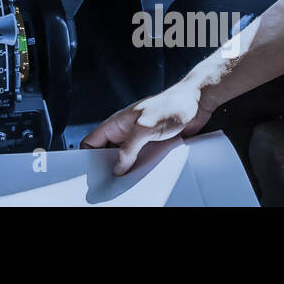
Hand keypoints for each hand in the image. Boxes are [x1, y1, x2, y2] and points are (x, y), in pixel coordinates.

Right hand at [80, 79, 214, 173]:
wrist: (196, 102)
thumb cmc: (171, 106)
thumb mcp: (145, 128)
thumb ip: (129, 148)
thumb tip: (117, 166)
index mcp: (117, 123)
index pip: (91, 141)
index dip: (87, 156)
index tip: (92, 172)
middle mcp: (125, 130)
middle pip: (107, 152)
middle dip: (108, 167)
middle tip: (111, 181)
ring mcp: (139, 137)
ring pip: (125, 157)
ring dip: (127, 168)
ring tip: (129, 181)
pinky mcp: (152, 143)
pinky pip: (141, 159)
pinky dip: (141, 167)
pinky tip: (145, 175)